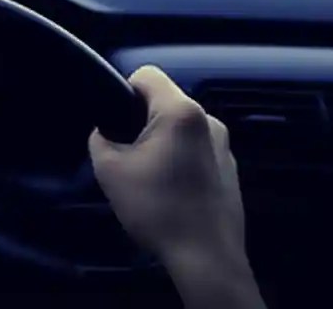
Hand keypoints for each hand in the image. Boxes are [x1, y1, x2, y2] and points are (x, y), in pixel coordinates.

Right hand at [89, 64, 263, 308]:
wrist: (206, 257)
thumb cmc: (157, 209)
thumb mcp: (110, 171)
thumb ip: (101, 139)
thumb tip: (107, 131)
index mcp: (181, 112)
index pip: (146, 74)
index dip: (123, 91)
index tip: (115, 121)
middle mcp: (209, 120)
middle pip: (165, 103)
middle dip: (142, 122)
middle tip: (127, 156)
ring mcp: (224, 145)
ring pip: (180, 128)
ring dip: (162, 143)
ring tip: (148, 178)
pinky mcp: (231, 169)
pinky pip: (196, 150)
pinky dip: (180, 161)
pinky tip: (171, 192)